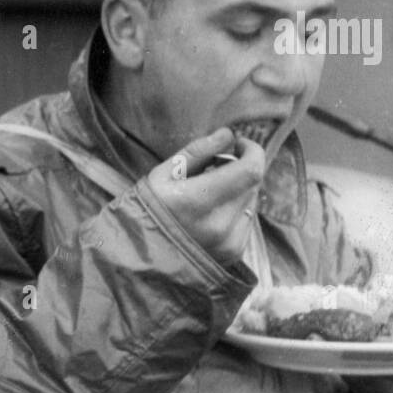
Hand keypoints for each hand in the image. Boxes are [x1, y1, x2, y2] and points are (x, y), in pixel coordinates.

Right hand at [145, 128, 264, 264]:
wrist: (140, 257)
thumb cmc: (147, 211)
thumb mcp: (162, 175)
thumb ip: (197, 152)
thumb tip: (227, 135)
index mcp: (197, 200)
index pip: (250, 170)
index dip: (252, 151)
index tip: (239, 145)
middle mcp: (219, 224)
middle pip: (252, 184)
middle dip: (240, 170)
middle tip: (215, 171)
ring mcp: (229, 242)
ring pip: (251, 202)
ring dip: (238, 191)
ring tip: (210, 196)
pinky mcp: (234, 252)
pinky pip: (246, 221)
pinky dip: (235, 212)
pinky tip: (212, 216)